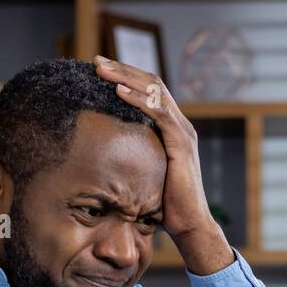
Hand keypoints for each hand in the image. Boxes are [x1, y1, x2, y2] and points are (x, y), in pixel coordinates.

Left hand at [92, 54, 233, 274]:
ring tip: (102, 70)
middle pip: (152, 83)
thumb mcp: (145, 173)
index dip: (126, 77)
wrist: (189, 224)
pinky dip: (138, 100)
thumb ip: (133, 158)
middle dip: (122, 69)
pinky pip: (159, 113)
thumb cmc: (165, 205)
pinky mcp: (181, 143)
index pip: (150, 91)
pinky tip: (118, 92)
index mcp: (173, 128)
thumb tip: (105, 157)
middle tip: (97, 61)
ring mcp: (183, 132)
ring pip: (154, 91)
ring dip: (126, 78)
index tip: (101, 71)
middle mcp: (180, 124)